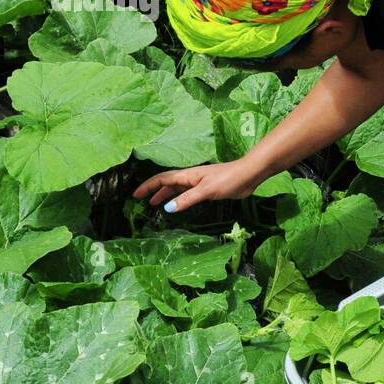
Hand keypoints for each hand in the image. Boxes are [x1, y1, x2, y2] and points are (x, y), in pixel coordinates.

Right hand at [133, 159, 265, 213]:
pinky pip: (188, 193)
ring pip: (177, 188)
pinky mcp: (208, 189)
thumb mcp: (205, 191)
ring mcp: (199, 183)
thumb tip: (167, 208)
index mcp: (187, 175)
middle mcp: (191, 177)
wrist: (248, 175)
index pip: (162, 179)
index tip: (136, 194)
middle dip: (154, 190)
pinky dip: (179, 198)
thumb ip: (186, 199)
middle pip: (167, 183)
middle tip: (142, 200)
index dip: (148, 186)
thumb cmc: (228, 179)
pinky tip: (179, 204)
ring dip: (166, 195)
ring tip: (156, 204)